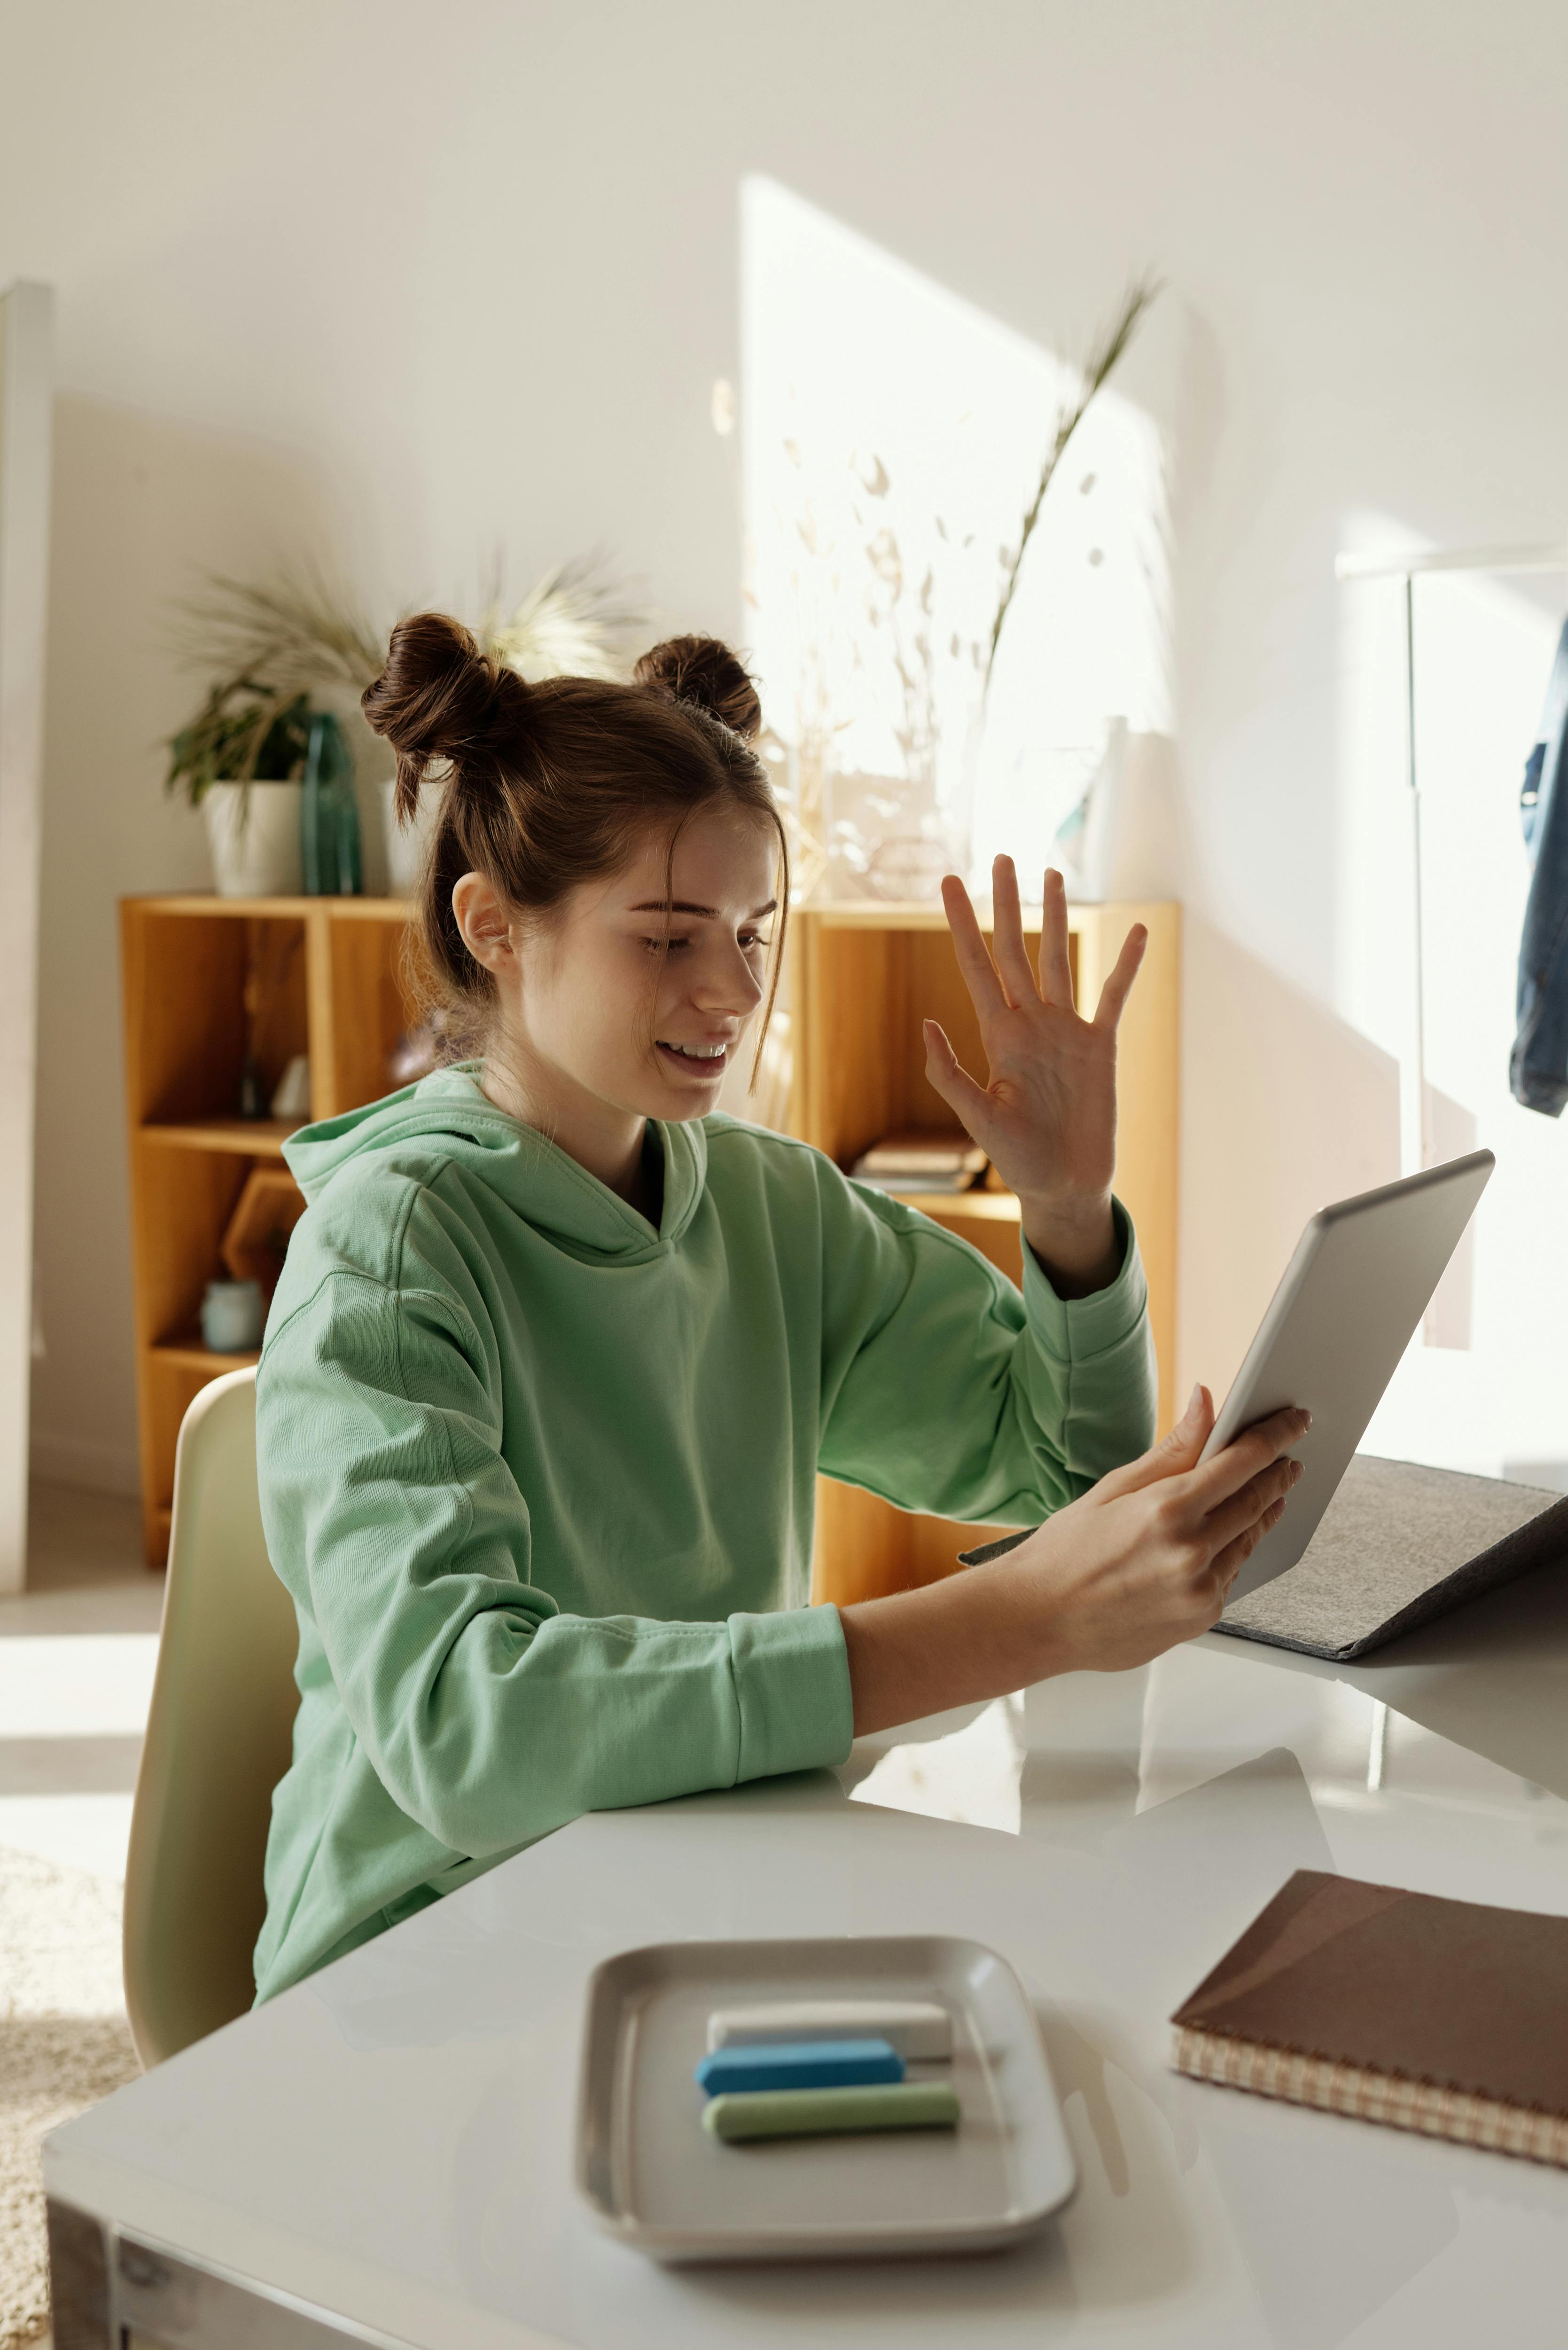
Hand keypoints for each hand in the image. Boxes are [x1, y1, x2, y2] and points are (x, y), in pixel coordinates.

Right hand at [839, 1386, 1308, 1732]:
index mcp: (1167, 1510)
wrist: (1037, 1620)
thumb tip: (1205, 1403)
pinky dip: (1237, 1549)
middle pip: (1257, 1500)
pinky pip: (1233, 1574)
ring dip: (1265, 1510)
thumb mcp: (1115, 1488)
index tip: (1294, 1421)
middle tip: (1290, 1455)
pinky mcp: (1202, 1618)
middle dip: (1279, 1472)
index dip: (1276, 1435)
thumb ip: (1172, 1449)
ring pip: (1250, 1539)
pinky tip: (1233, 1535)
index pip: (1243, 1461)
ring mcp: (1200, 1590)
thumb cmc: (1065, 1552)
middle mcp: (1191, 1552)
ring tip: (1271, 1490)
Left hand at [923, 855, 1145, 1291]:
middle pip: (1015, 949)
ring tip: (1052, 875)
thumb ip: (952, 1073)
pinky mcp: (1101, 1047)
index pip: (975, 966)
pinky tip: (1137, 932)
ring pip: (1060, 959)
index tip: (948, 883)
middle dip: (1007, 904)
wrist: (1065, 1185)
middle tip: (1001, 858)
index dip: (961, 924)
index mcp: (998, 1036)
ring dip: (1056, 918)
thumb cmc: (1019, 1159)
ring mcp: (1067, 1032)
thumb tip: (926, 1024)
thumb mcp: (980, 1117)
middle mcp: (1031, 1023)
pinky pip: (1113, 996)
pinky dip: (1125, 965)